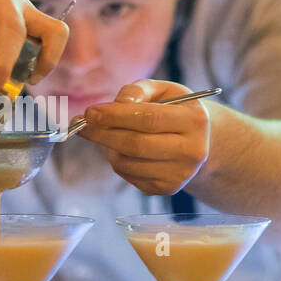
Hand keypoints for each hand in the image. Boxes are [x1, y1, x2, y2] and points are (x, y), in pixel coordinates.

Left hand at [77, 80, 210, 195]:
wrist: (198, 141)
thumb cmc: (174, 110)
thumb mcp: (162, 91)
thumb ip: (137, 91)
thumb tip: (114, 105)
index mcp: (194, 121)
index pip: (149, 119)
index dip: (115, 116)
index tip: (89, 112)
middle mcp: (192, 151)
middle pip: (136, 145)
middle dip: (102, 134)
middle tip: (82, 125)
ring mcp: (180, 174)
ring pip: (128, 163)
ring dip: (108, 148)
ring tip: (107, 134)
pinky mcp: (167, 189)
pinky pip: (129, 176)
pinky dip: (118, 161)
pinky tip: (122, 150)